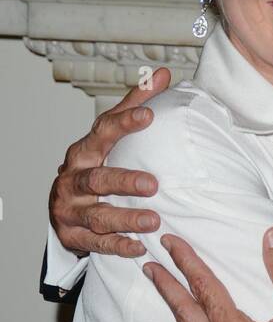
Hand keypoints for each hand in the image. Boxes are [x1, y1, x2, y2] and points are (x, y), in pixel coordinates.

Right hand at [49, 69, 169, 257]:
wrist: (63, 206)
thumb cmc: (92, 165)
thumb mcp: (108, 137)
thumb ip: (134, 105)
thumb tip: (160, 74)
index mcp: (84, 151)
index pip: (102, 131)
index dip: (125, 122)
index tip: (149, 115)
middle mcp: (73, 179)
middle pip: (96, 178)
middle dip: (124, 181)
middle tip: (153, 184)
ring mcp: (70, 209)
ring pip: (97, 215)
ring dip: (125, 219)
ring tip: (153, 221)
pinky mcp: (73, 235)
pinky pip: (96, 243)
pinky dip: (117, 246)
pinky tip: (138, 246)